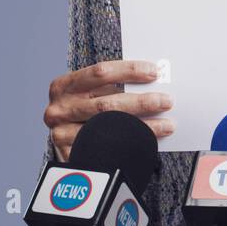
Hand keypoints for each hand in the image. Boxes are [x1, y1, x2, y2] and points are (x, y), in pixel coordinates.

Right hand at [43, 59, 172, 160]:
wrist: (61, 142)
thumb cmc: (82, 111)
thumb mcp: (88, 93)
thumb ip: (111, 86)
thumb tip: (151, 80)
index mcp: (63, 86)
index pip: (100, 72)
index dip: (129, 71)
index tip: (153, 72)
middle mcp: (60, 108)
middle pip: (107, 103)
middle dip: (141, 102)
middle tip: (166, 101)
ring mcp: (61, 133)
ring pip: (109, 127)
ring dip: (143, 126)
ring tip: (166, 124)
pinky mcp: (70, 154)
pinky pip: (106, 148)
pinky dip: (130, 144)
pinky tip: (147, 142)